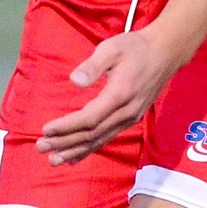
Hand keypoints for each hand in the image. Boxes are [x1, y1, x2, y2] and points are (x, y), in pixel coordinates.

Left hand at [36, 27, 177, 163]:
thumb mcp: (112, 48)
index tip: (46, 130)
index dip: (67, 127)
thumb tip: (75, 81)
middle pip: (91, 134)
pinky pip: (107, 138)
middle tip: (41, 147)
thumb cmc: (135, 48)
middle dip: (65, 143)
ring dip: (75, 151)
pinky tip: (75, 157)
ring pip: (99, 140)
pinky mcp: (130, 119)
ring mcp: (129, 118)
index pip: (89, 119)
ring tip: (54, 159)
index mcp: (119, 95)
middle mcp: (125, 113)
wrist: (165, 53)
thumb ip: (93, 65)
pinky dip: (90, 149)